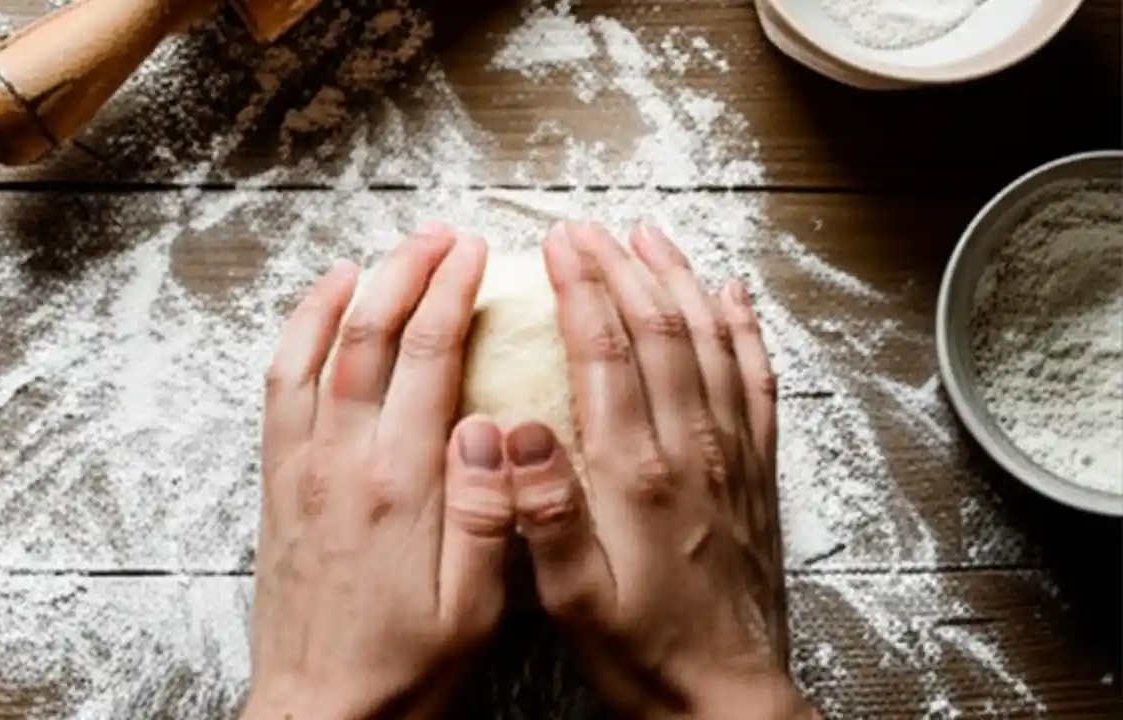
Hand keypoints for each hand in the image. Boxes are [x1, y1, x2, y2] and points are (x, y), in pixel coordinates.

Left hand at [244, 226, 514, 718]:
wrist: (320, 713)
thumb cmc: (405, 669)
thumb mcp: (474, 609)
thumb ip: (488, 514)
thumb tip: (493, 426)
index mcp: (402, 484)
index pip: (427, 356)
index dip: (451, 291)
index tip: (474, 252)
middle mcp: (343, 461)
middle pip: (368, 334)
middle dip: (405, 270)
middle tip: (439, 236)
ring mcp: (301, 467)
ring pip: (313, 349)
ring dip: (346, 291)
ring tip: (377, 255)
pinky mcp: (278, 483)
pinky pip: (277, 387)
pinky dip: (296, 336)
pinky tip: (316, 315)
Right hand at [507, 221, 813, 718]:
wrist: (727, 698)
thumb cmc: (643, 653)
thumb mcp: (573, 601)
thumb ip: (546, 515)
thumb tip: (516, 433)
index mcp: (635, 472)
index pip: (606, 351)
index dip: (582, 288)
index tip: (560, 245)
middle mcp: (690, 448)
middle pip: (659, 329)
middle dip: (622, 267)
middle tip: (591, 227)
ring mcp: (731, 455)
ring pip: (710, 340)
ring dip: (681, 280)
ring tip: (654, 238)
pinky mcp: (756, 472)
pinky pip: (757, 381)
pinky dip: (746, 329)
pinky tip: (735, 297)